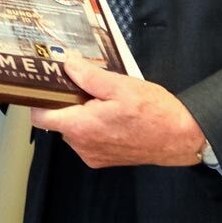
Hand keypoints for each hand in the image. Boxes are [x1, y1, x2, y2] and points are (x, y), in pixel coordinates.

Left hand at [31, 53, 205, 167]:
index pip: (41, 116)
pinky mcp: (105, 158)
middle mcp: (82, 146)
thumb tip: (67, 64)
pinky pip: (89, 137)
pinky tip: (114, 111)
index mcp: (81, 127)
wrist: (181, 137)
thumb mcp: (119, 85)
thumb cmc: (153, 112)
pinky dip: (95, 122)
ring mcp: (93, 154)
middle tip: (85, 81)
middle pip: (59, 119)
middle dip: (69, 100)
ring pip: (75, 127)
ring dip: (84, 111)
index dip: (40, 98)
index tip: (46, 82)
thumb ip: (88, 76)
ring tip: (105, 96)